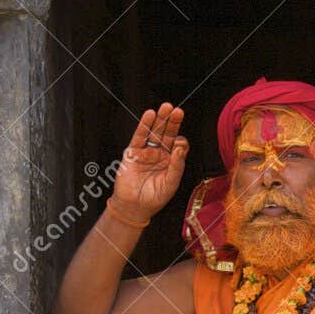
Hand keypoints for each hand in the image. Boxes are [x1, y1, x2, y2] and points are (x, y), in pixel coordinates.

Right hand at [111, 103, 189, 219]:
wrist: (134, 207)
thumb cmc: (155, 198)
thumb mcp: (171, 183)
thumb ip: (177, 165)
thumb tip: (181, 147)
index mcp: (172, 161)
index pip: (179, 145)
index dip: (181, 142)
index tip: (180, 143)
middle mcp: (160, 154)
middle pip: (168, 134)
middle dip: (172, 122)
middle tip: (177, 110)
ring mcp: (147, 151)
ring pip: (154, 132)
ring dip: (160, 119)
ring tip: (166, 107)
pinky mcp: (133, 151)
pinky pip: (140, 136)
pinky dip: (144, 125)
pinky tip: (150, 115)